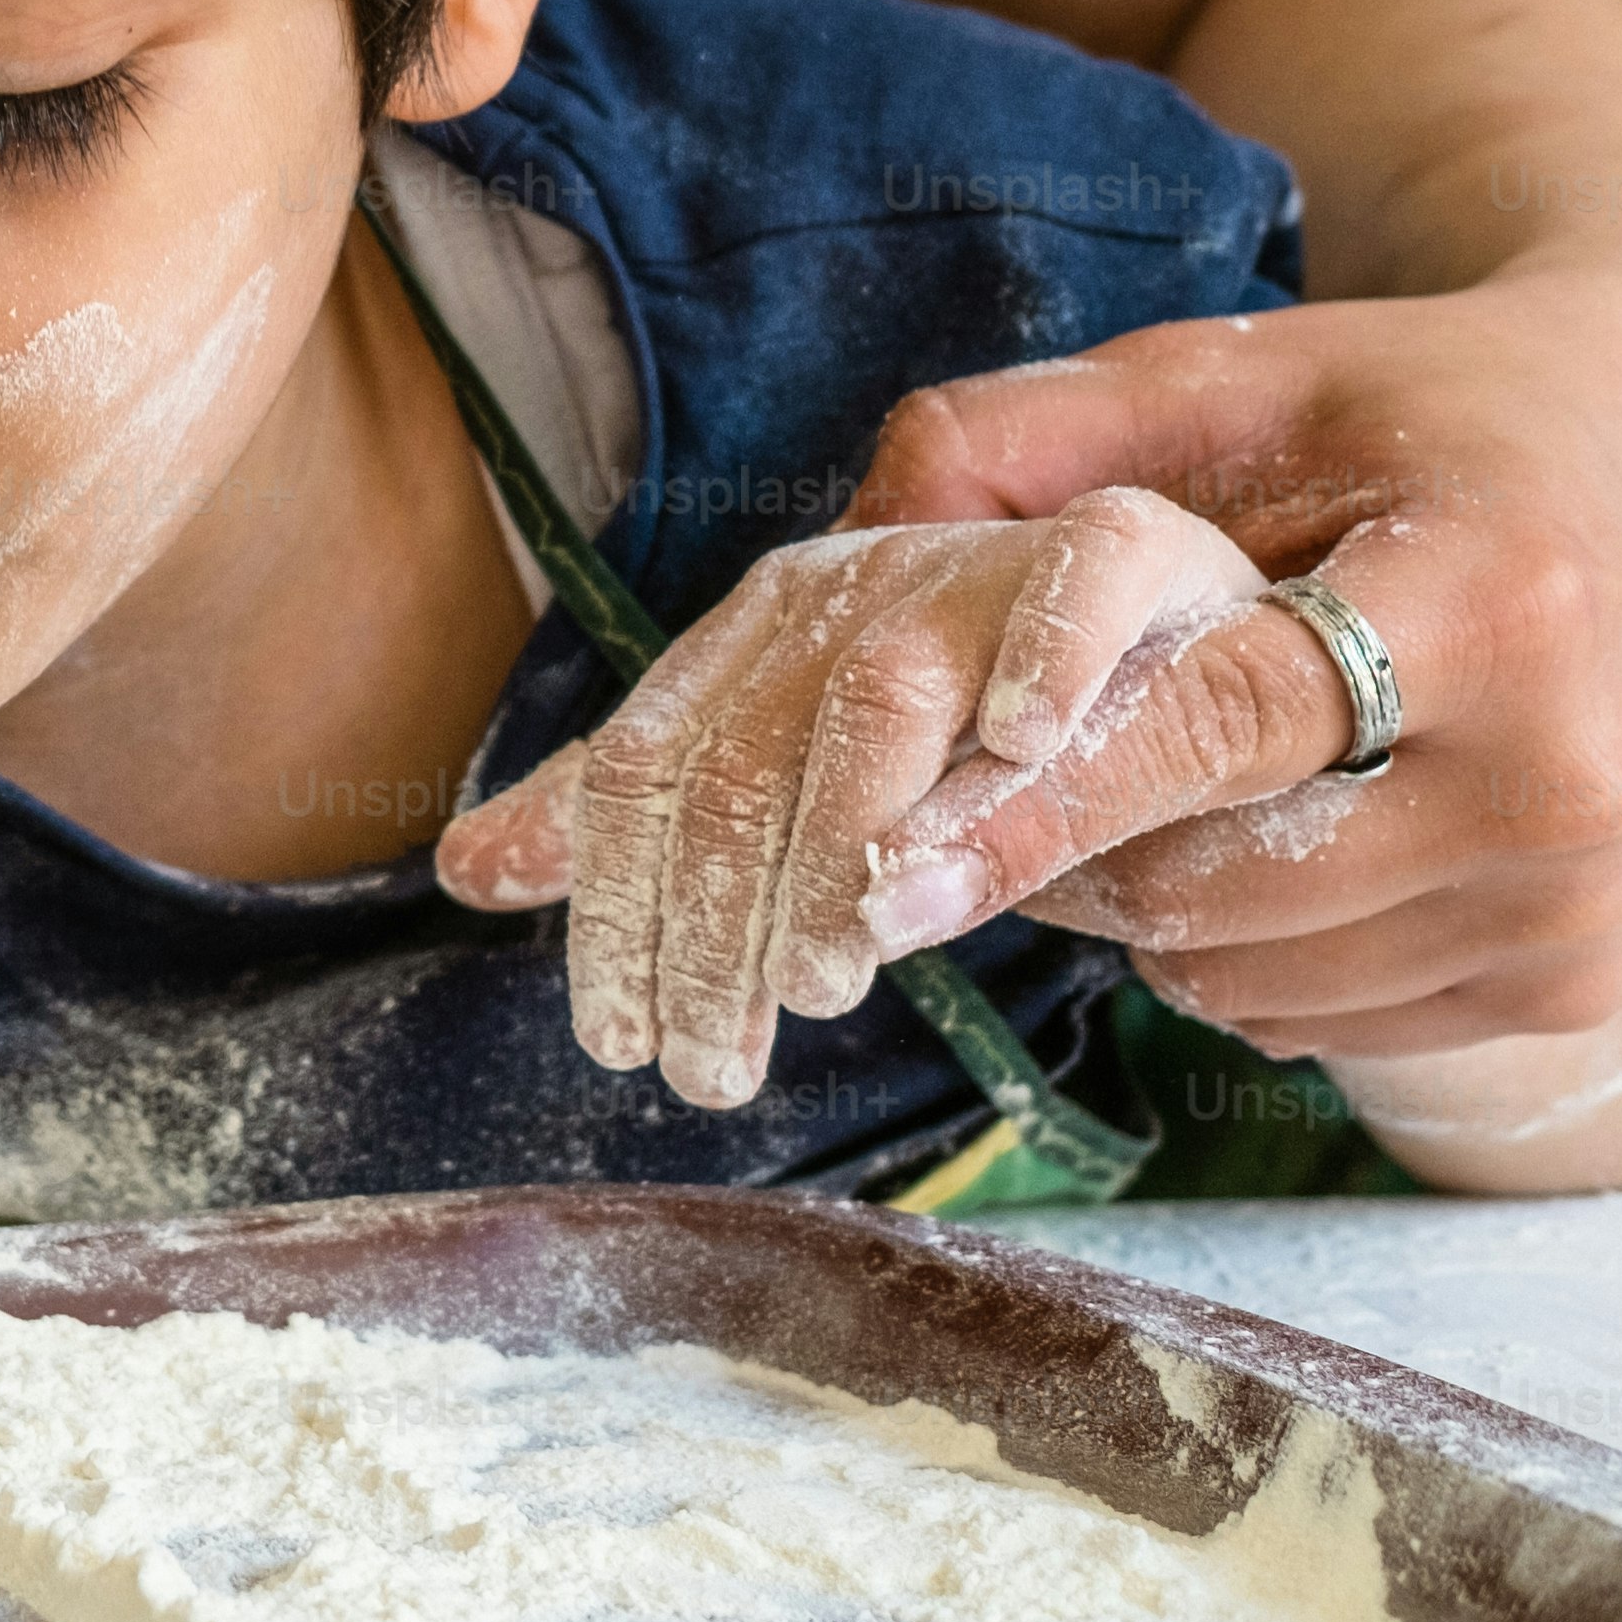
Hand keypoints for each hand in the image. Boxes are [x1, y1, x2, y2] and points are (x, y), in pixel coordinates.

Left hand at [438, 488, 1270, 1103]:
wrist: (1157, 619)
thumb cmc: (960, 717)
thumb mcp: (789, 766)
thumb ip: (654, 820)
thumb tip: (464, 867)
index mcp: (758, 627)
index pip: (644, 770)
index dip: (618, 911)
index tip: (622, 1043)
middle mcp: (851, 587)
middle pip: (745, 762)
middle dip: (720, 930)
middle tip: (719, 1063)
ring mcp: (981, 569)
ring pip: (881, 703)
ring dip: (846, 846)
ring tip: (833, 970)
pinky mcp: (1129, 558)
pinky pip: (1080, 590)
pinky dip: (1049, 663)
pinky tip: (1024, 743)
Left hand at [809, 268, 1621, 1060]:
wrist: (1613, 451)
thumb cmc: (1388, 407)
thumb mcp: (1207, 375)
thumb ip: (1011, 441)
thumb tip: (843, 537)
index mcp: (1499, 600)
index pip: (1219, 730)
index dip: (1039, 798)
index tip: (886, 868)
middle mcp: (1569, 777)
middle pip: (1206, 884)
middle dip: (1060, 837)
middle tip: (1014, 750)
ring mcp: (1578, 903)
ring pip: (1234, 974)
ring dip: (1135, 896)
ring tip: (1164, 765)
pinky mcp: (1572, 985)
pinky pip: (1301, 1016)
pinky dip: (1226, 946)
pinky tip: (1265, 822)